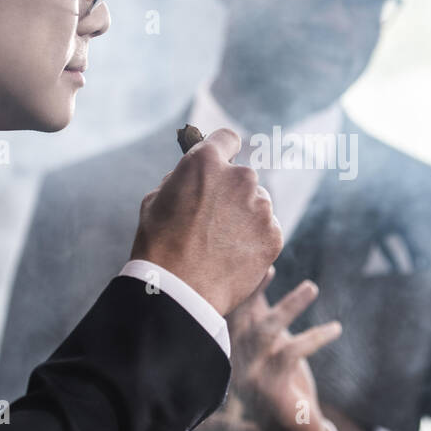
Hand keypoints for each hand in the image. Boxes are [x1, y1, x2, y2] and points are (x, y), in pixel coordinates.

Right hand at [130, 128, 282, 314]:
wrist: (179, 292)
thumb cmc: (159, 246)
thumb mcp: (156, 200)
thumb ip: (182, 180)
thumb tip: (195, 178)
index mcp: (206, 161)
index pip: (227, 138)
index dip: (222, 151)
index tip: (221, 165)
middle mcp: (240, 177)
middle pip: (243, 177)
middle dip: (231, 192)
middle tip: (212, 220)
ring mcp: (261, 206)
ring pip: (257, 204)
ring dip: (245, 217)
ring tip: (220, 244)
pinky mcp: (274, 234)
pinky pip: (267, 230)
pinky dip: (255, 240)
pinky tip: (233, 257)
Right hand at [229, 268, 342, 430]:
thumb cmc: (286, 386)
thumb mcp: (274, 346)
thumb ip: (265, 316)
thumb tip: (264, 271)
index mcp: (232, 352)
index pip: (231, 313)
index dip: (244, 288)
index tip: (260, 262)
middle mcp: (234, 364)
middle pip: (240, 318)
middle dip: (255, 289)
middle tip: (272, 264)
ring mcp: (248, 377)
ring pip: (265, 331)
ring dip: (290, 306)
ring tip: (312, 287)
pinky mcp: (269, 389)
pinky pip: (291, 352)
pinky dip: (315, 336)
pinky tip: (335, 328)